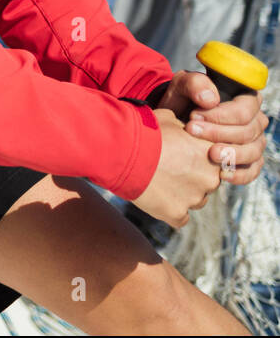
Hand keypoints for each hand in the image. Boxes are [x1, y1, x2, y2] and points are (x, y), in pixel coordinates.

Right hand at [132, 108, 222, 227]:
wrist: (121, 150)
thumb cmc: (144, 131)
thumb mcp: (169, 119)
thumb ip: (185, 128)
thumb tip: (186, 130)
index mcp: (212, 153)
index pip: (216, 160)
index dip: (196, 157)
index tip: (180, 155)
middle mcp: (211, 177)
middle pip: (208, 182)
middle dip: (192, 177)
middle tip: (168, 169)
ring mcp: (194, 197)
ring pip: (195, 200)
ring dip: (182, 194)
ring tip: (158, 183)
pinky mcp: (176, 213)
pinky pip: (179, 218)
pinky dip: (170, 210)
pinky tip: (155, 198)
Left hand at [149, 70, 269, 185]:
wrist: (174, 121)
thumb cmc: (181, 100)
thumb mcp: (181, 85)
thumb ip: (194, 83)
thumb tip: (211, 99)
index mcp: (245, 98)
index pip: (245, 109)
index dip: (222, 115)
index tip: (193, 115)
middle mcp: (254, 121)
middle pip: (248, 131)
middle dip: (219, 133)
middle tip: (191, 131)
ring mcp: (253, 142)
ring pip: (253, 152)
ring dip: (231, 155)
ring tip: (209, 154)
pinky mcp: (247, 161)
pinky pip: (252, 171)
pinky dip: (240, 174)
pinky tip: (222, 174)